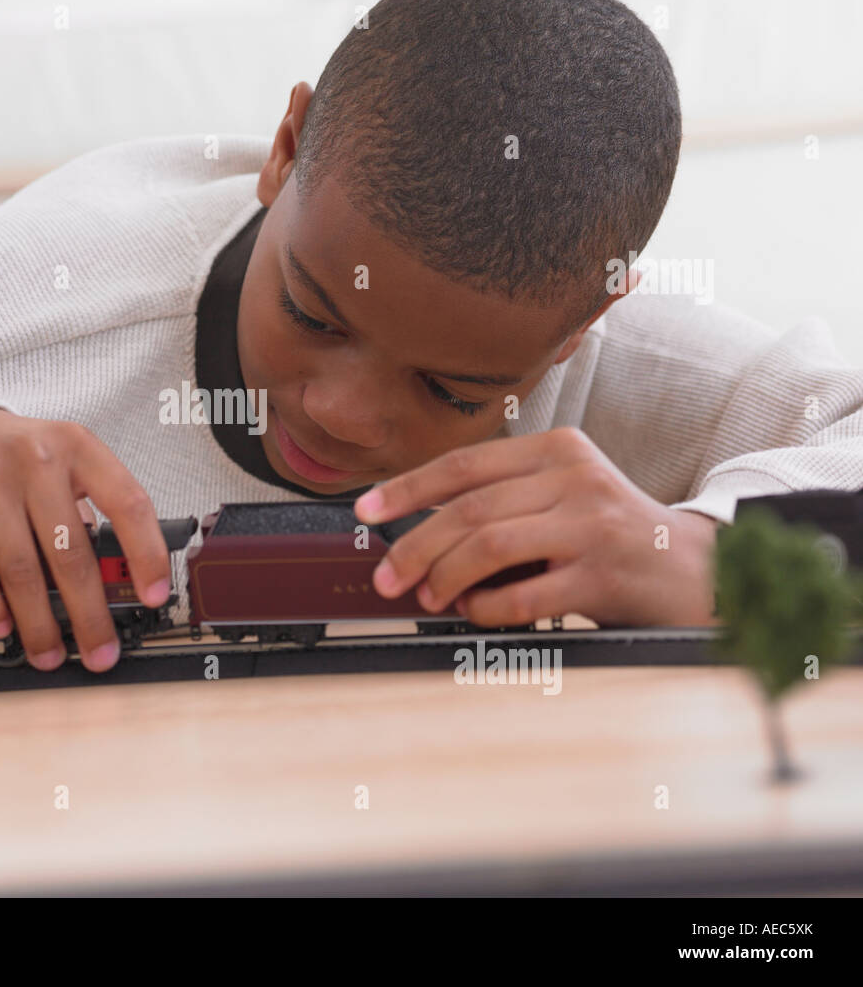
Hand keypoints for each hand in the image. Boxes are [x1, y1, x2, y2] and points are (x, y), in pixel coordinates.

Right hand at [0, 408, 171, 670]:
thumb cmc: (19, 456)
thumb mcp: (64, 463)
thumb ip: (89, 508)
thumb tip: (116, 580)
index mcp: (78, 448)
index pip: (127, 502)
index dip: (146, 553)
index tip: (153, 595)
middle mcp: (36, 459)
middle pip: (71, 551)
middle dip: (89, 613)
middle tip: (100, 651)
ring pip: (21, 567)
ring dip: (38, 622)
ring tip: (49, 652)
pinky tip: (3, 627)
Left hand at [353, 427, 719, 627]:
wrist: (697, 572)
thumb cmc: (610, 536)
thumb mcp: (563, 496)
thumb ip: (504, 500)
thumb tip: (416, 531)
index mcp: (558, 449)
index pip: (464, 463)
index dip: (407, 488)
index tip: (366, 511)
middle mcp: (575, 478)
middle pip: (468, 509)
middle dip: (414, 547)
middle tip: (386, 578)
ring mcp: (592, 526)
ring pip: (488, 547)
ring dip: (444, 578)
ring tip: (428, 599)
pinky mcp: (603, 576)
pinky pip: (521, 594)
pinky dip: (485, 608)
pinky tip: (475, 613)